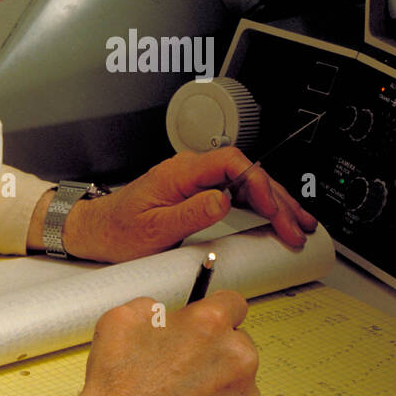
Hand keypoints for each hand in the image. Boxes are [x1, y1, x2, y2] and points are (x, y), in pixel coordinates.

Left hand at [60, 148, 317, 262]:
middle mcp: (191, 170)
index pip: (232, 164)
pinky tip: (276, 218)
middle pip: (246, 174)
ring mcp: (196, 181)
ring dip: (275, 203)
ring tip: (300, 224)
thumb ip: (190, 213)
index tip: (273, 209)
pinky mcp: (198, 194)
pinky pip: (237, 194)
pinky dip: (259, 207)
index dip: (258, 184)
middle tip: (298, 226)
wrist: (95, 231)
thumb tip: (223, 200)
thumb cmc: (117, 230)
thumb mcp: (153, 228)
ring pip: (246, 185)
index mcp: (182, 171)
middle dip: (278, 199)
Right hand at [76, 290, 258, 395]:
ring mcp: (244, 393)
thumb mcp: (122, 318)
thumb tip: (168, 314)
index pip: (234, 302)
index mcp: (211, 323)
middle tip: (183, 362)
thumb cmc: (118, 385)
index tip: (208, 322)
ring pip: (238, 374)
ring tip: (182, 392)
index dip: (215, 310)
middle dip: (214, 346)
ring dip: (218, 377)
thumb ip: (156, 305)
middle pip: (237, 339)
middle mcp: (236, 356)